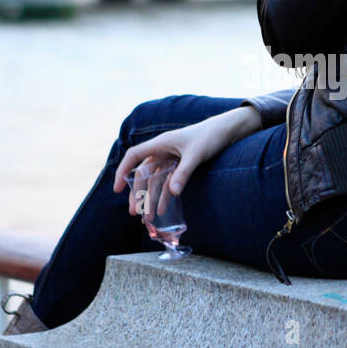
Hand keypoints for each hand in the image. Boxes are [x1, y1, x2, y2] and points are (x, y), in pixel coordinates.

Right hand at [112, 106, 260, 211]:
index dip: (123, 170)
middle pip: (143, 173)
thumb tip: (173, 192)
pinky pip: (169, 182)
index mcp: (161, 143)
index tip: (117, 188)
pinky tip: (163, 209)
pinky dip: (166, 196)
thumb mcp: (196, 154)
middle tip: (134, 212)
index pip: (134, 156)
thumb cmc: (211, 136)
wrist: (228, 130)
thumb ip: (184, 173)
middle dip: (137, 193)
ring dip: (151, 198)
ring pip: (155, 180)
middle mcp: (163, 151)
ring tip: (147, 217)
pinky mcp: (182, 165)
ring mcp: (172, 159)